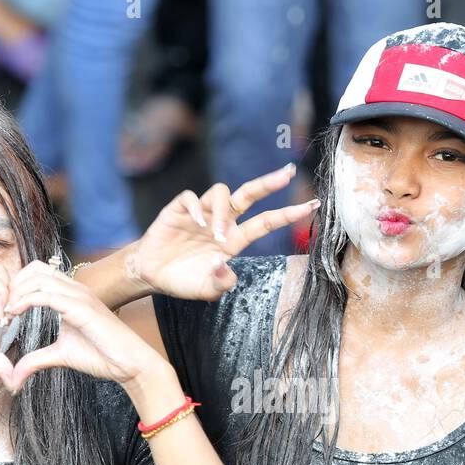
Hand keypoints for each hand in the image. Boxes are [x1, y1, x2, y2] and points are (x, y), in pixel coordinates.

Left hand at [6, 260, 166, 389]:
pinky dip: (25, 301)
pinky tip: (15, 315)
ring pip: (38, 278)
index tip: (6, 310)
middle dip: (13, 286)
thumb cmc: (102, 356)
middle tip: (2, 310)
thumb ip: (36, 359)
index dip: (17, 286)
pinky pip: (46, 295)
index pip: (39, 273)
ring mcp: (80, 296)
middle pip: (35, 269)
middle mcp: (76, 290)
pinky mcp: (81, 308)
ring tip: (7, 313)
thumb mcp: (60, 355)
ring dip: (16, 293)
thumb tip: (14, 376)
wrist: (129, 364)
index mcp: (72, 295)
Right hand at [127, 164, 319, 300]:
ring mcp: (201, 214)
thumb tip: (225, 267)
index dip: (288, 214)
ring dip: (223, 211)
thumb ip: (220, 284)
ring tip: (216, 233)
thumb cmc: (183, 281)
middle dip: (269, 183)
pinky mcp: (178, 210)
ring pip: (222, 193)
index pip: (266, 222)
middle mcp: (222, 222)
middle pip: (249, 195)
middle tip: (288, 173)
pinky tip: (195, 223)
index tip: (312, 205)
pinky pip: (191, 198)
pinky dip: (196, 207)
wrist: (151, 274)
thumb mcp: (206, 290)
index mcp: (234, 240)